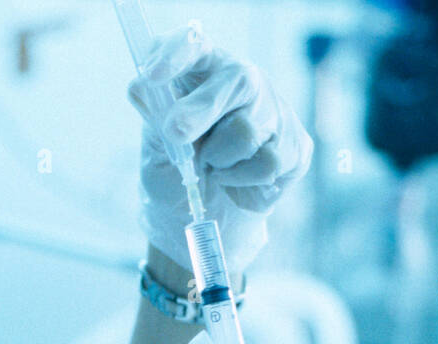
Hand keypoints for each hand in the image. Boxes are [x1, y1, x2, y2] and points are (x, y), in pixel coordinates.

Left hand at [127, 25, 312, 275]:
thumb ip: (153, 118)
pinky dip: (241, 181)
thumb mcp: (156, 143)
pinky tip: (235, 179)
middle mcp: (242, 80)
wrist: (207, 204)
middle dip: (201, 110)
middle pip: (234, 82)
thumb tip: (143, 87)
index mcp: (203, 68)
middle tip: (175, 133)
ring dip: (219, 159)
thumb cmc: (178, 164)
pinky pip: (267, 164)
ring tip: (212, 164)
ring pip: (246, 132)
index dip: (175, 55)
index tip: (152, 74)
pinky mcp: (294, 144)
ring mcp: (273, 110)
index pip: (193, 46)